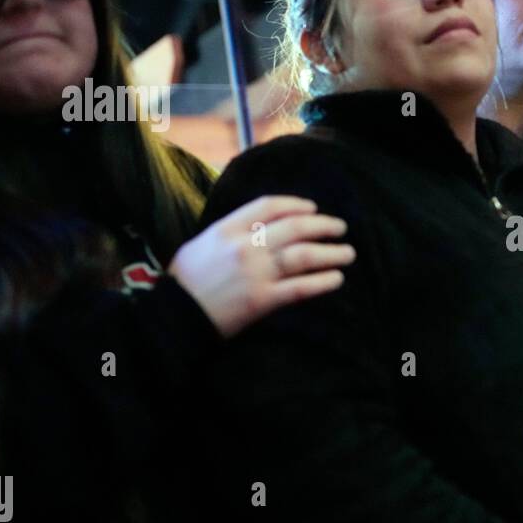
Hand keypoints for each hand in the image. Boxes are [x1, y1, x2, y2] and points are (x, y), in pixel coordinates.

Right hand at [169, 195, 355, 336]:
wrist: (174, 317)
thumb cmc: (186, 282)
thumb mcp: (204, 244)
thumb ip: (232, 232)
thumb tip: (263, 226)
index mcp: (226, 229)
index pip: (268, 206)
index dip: (296, 205)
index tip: (313, 208)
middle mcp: (244, 246)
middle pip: (294, 228)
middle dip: (323, 226)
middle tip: (340, 228)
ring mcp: (254, 273)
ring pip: (303, 255)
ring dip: (331, 253)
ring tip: (348, 254)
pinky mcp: (262, 300)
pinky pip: (300, 287)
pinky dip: (322, 282)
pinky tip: (336, 279)